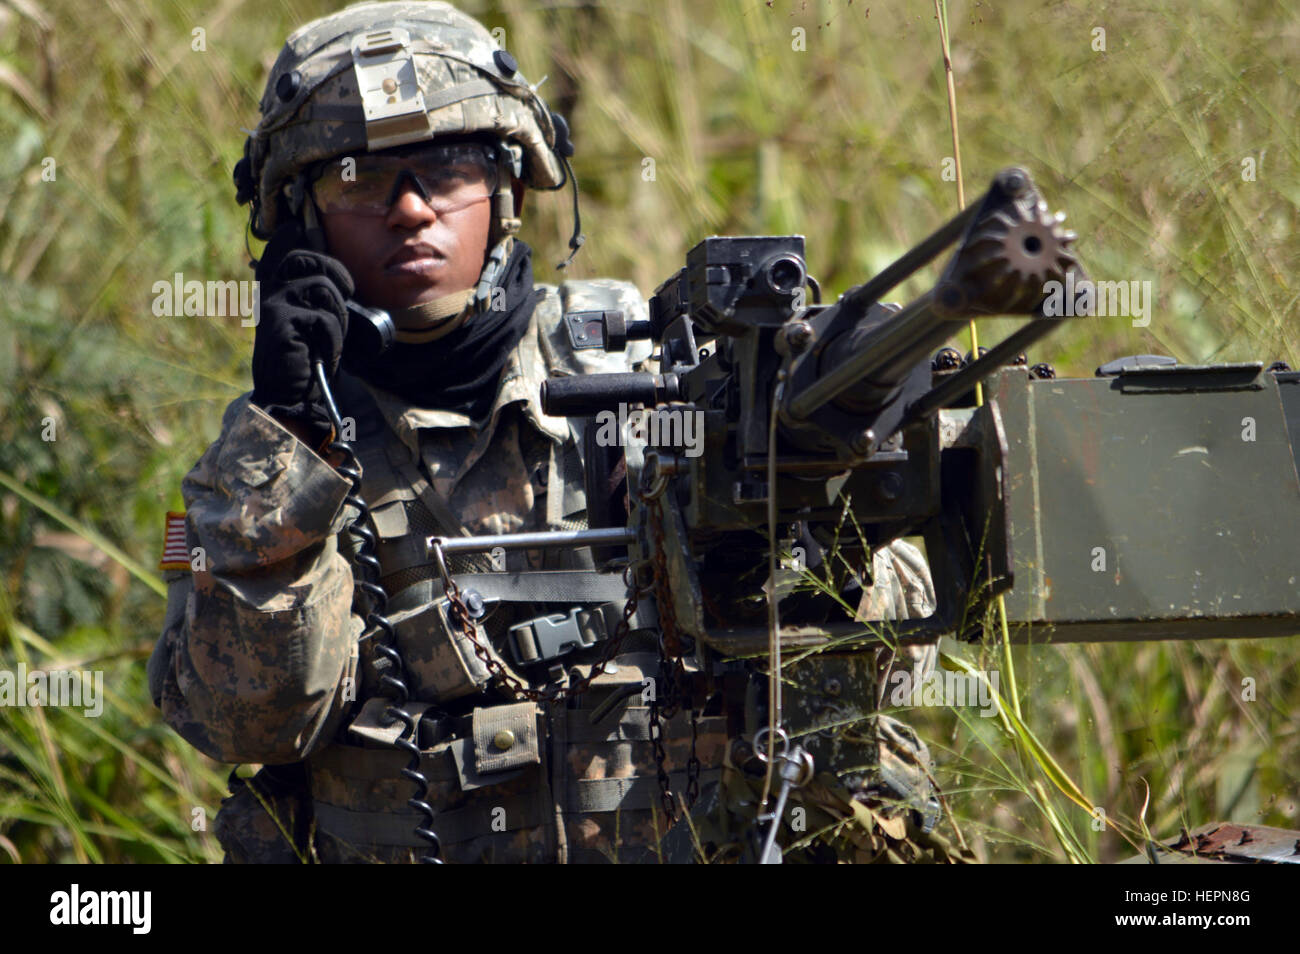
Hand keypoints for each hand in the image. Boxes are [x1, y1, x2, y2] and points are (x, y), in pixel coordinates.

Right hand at [250, 222, 354, 443]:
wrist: (293, 395)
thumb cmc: (310, 355)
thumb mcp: (316, 319)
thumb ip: (321, 294)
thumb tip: (341, 274)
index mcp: (275, 288)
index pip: (281, 250)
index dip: (289, 235)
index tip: (295, 225)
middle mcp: (268, 292)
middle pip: (306, 258)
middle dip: (337, 272)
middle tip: (348, 292)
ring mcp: (272, 306)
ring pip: (321, 287)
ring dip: (339, 313)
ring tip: (332, 335)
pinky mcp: (280, 324)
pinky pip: (323, 317)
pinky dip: (334, 337)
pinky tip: (325, 351)